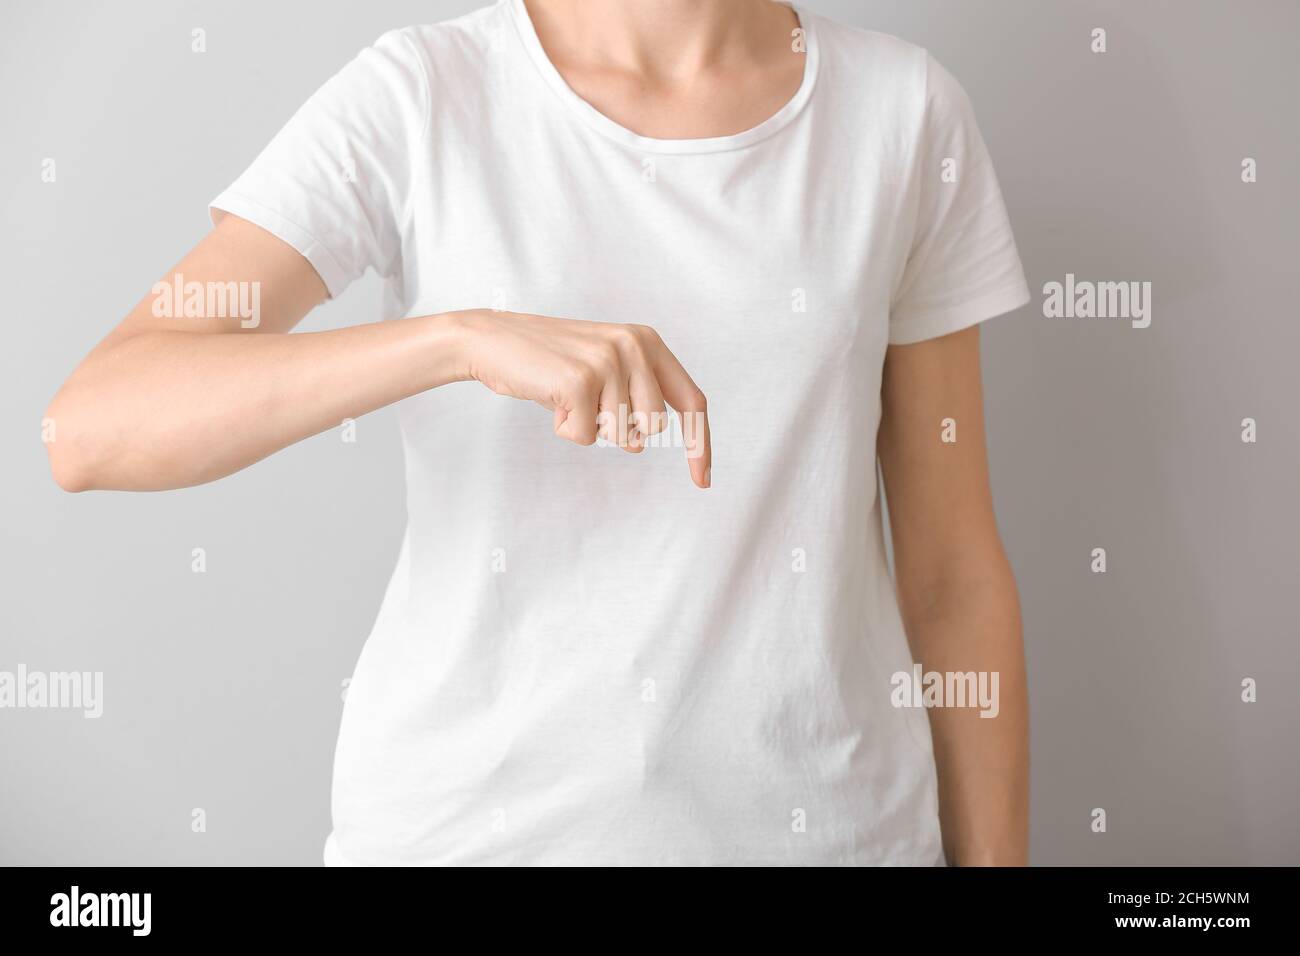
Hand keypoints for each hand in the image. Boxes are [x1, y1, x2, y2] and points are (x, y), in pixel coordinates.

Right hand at [451, 309, 710, 487]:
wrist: (495, 341)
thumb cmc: (551, 362)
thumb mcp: (605, 370)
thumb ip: (635, 398)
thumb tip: (642, 442)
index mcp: (646, 341)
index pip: (692, 400)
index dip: (700, 443)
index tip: (702, 480)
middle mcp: (633, 345)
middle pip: (653, 427)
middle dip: (619, 430)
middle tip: (587, 402)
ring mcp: (607, 361)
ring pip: (620, 435)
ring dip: (589, 427)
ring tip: (567, 397)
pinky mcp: (579, 381)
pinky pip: (586, 436)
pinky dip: (566, 429)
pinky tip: (551, 400)